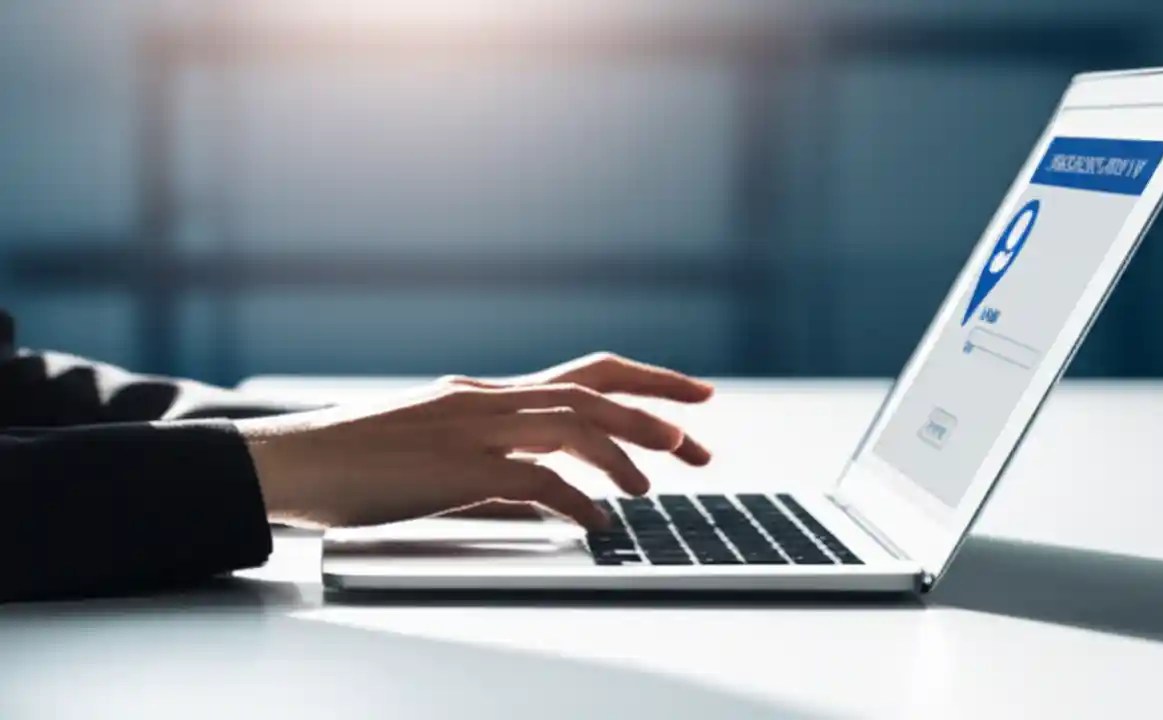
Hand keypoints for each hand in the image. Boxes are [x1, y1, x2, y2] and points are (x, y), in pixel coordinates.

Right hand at [236, 353, 712, 529]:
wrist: (293, 461)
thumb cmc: (362, 462)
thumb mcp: (441, 453)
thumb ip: (499, 466)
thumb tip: (550, 494)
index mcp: (491, 395)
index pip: (586, 374)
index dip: (646, 382)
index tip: (692, 398)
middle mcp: (491, 401)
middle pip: (594, 390)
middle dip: (656, 410)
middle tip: (701, 440)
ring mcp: (475, 430)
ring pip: (574, 425)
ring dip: (624, 454)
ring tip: (656, 485)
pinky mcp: (456, 468)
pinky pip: (536, 480)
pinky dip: (576, 500)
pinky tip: (598, 523)